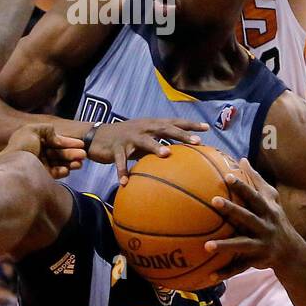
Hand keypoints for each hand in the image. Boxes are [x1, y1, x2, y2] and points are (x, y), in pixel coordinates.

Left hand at [5, 124, 86, 178]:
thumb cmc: (21, 147)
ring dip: (71, 163)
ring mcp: (40, 166)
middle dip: (72, 153)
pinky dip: (63, 171)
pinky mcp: (41, 177)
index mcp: (36, 141)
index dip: (68, 142)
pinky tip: (68, 170)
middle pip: (59, 153)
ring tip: (80, 163)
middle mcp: (39, 153)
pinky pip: (55, 174)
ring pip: (59, 164)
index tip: (81, 144)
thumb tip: (56, 136)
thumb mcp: (32, 130)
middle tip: (83, 155)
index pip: (55, 141)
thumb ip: (47, 129)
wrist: (12, 166)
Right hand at [86, 118, 207, 184]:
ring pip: (144, 141)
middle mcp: (143, 127)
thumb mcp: (145, 140)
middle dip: (181, 134)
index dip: (190, 125)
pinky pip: (120, 160)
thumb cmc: (127, 140)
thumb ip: (160, 145)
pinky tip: (124, 182)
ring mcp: (129, 136)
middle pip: (165, 128)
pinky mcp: (115, 147)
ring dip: (155, 147)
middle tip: (197, 141)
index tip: (207, 128)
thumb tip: (181, 157)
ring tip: (167, 155)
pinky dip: (122, 170)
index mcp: (152, 125)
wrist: (98, 136)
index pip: (174, 123)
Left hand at [206, 157, 305, 280]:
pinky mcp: (257, 261)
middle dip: (232, 209)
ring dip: (225, 246)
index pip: (255, 196)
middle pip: (248, 217)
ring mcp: (262, 245)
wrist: (294, 253)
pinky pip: (239, 268)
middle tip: (214, 201)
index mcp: (268, 211)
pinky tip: (209, 276)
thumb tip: (242, 159)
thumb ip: (257, 181)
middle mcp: (266, 227)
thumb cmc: (276, 220)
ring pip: (242, 245)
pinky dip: (225, 272)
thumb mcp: (271, 201)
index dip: (243, 186)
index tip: (229, 176)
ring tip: (207, 246)